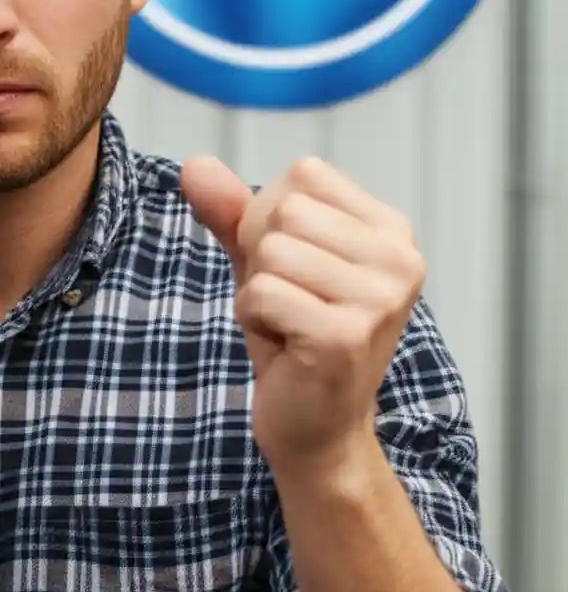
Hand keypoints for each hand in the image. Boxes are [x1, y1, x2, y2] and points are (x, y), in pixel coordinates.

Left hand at [180, 156, 425, 473]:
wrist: (315, 427)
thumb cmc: (293, 335)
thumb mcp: (263, 260)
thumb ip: (232, 210)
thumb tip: (193, 164)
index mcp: (391, 229)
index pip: (303, 174)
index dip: (270, 218)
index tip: (296, 269)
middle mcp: (399, 257)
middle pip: (282, 210)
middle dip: (261, 258)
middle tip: (290, 303)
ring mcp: (379, 298)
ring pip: (269, 253)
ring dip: (257, 292)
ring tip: (289, 324)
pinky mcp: (345, 336)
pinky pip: (260, 294)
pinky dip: (254, 319)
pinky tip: (286, 346)